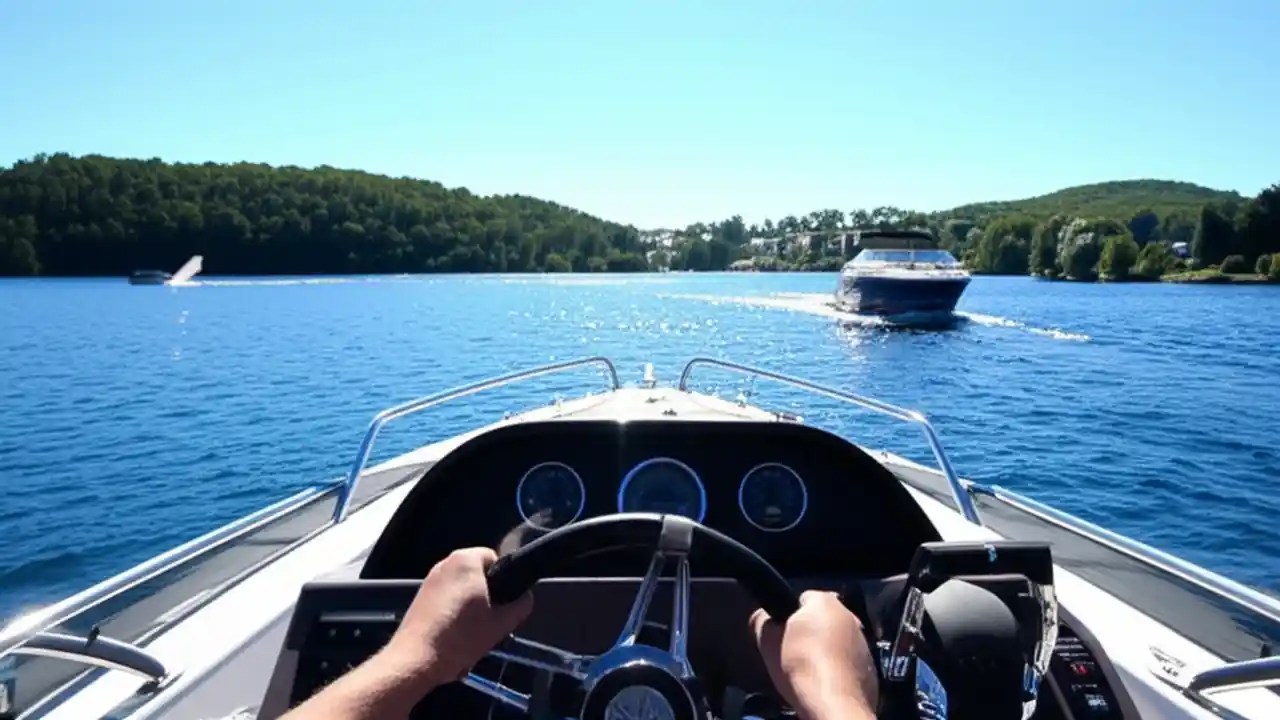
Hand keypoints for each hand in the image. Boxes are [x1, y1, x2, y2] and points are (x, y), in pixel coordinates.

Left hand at [379, 547, 533, 691]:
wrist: (416, 660)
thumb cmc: (461, 636)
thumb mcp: (501, 623)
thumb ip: (521, 604)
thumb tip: (524, 597)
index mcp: (465, 560)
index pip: (495, 558)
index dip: (505, 580)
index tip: (505, 604)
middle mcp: (444, 563)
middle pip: (477, 575)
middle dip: (487, 595)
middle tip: (492, 620)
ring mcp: (429, 580)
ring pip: (462, 590)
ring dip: (471, 607)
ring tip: (473, 633)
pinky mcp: (419, 598)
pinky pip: (446, 600)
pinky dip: (454, 614)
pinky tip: (455, 637)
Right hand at [750, 590, 878, 719]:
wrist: (834, 703)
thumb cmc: (801, 666)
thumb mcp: (766, 640)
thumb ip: (761, 620)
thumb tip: (762, 617)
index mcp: (825, 601)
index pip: (801, 598)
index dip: (787, 615)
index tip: (780, 633)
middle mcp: (850, 616)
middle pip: (822, 620)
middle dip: (809, 633)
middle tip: (791, 653)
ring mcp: (864, 642)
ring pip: (837, 641)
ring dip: (825, 652)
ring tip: (808, 672)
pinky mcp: (870, 667)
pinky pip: (848, 663)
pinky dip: (838, 670)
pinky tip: (824, 683)